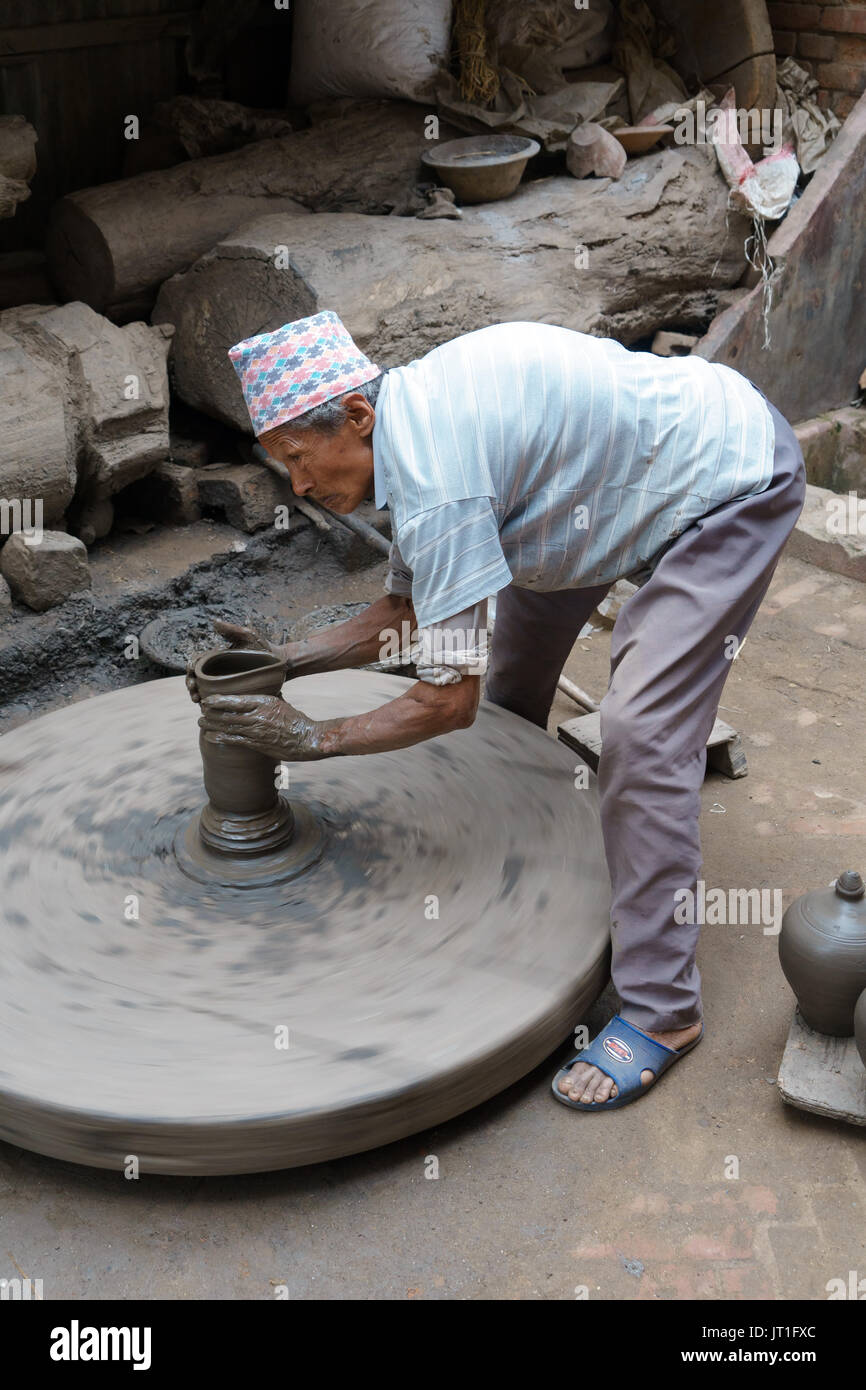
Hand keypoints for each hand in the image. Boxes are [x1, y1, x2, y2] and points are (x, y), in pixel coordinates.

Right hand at [185, 620, 287, 704]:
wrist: (281, 664)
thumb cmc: (265, 648)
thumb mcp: (249, 636)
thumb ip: (232, 630)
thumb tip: (214, 622)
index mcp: (217, 657)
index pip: (196, 663)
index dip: (190, 669)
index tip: (191, 676)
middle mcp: (218, 670)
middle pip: (196, 678)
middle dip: (190, 685)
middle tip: (193, 692)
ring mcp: (225, 683)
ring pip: (204, 690)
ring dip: (197, 695)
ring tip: (197, 700)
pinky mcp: (233, 693)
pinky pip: (218, 699)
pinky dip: (211, 704)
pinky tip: (208, 708)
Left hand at [198, 694, 322, 760]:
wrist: (306, 739)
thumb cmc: (295, 720)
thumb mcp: (281, 702)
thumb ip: (266, 697)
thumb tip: (258, 690)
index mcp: (264, 702)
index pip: (236, 700)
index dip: (218, 700)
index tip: (207, 699)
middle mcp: (258, 716)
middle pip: (228, 713)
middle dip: (211, 712)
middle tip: (201, 710)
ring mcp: (256, 731)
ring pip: (228, 727)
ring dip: (212, 724)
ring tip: (201, 722)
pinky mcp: (256, 744)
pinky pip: (234, 740)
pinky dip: (220, 738)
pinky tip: (210, 736)